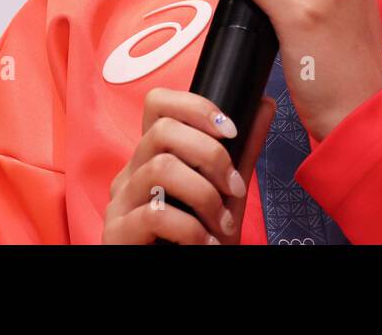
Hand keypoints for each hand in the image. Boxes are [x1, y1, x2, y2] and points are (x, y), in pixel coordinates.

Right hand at [102, 88, 275, 243]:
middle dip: (211, 155)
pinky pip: (154, 214)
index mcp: (153, 156)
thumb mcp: (228, 193)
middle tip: (234, 187)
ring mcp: (120, 201)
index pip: (158, 103)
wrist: (184, 278)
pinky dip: (191, 230)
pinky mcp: (117, 232)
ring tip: (222, 224)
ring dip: (205, 196)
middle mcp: (131, 172)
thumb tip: (264, 104)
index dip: (195, 106)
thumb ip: (242, 151)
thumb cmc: (202, 240)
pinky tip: (206, 243)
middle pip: (162, 130)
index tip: (231, 130)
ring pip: (160, 168)